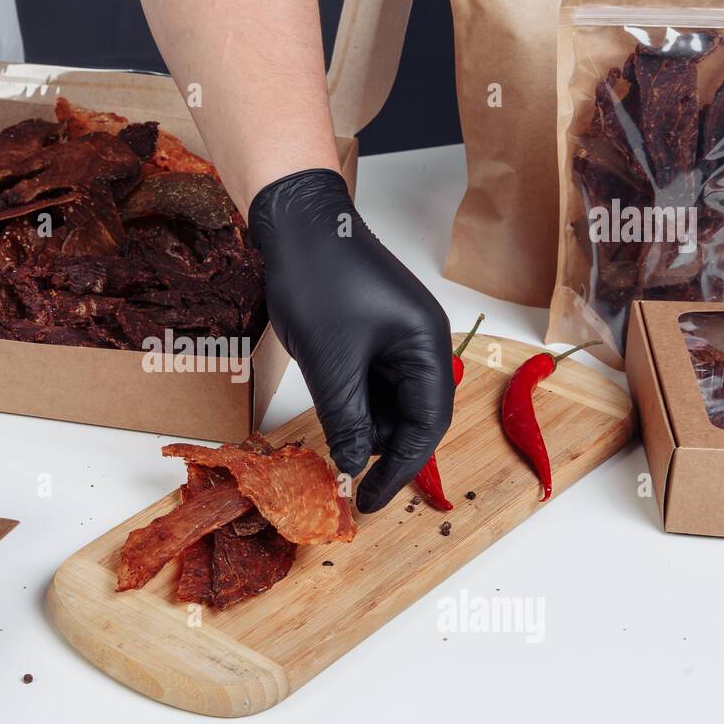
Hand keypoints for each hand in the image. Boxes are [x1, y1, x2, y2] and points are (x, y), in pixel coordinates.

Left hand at [249, 168, 454, 512]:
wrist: (296, 223)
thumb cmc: (319, 278)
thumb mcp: (331, 362)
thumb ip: (347, 420)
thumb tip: (354, 466)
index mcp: (427, 346)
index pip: (427, 424)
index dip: (401, 469)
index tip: (369, 501)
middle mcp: (421, 344)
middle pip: (412, 415)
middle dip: (379, 447)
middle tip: (344, 477)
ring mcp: (396, 338)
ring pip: (388, 402)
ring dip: (362, 425)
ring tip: (330, 437)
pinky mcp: (372, 334)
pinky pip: (370, 382)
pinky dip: (352, 402)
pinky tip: (330, 412)